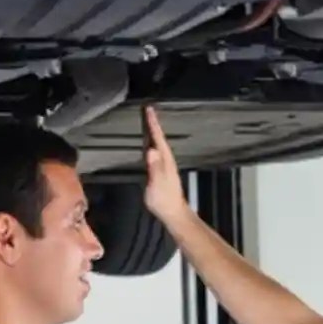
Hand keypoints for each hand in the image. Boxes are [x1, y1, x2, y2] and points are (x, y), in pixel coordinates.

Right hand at [141, 105, 188, 221]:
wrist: (173, 213)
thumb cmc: (165, 201)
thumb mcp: (157, 184)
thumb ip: (154, 167)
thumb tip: (151, 151)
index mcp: (165, 161)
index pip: (158, 138)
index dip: (153, 123)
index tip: (149, 110)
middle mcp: (167, 161)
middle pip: (159, 138)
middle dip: (154, 124)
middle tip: (148, 111)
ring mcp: (166, 166)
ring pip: (159, 144)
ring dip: (154, 133)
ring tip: (148, 123)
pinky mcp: (163, 172)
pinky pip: (157, 152)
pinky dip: (153, 144)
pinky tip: (150, 146)